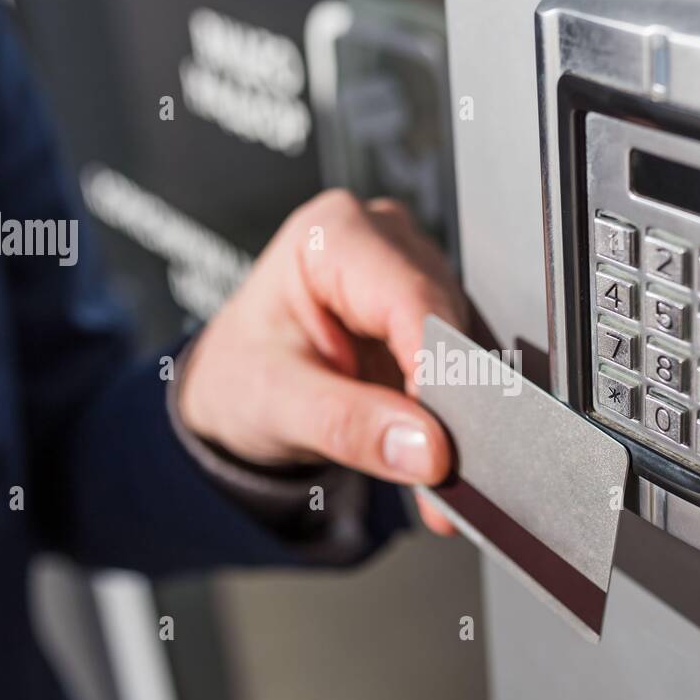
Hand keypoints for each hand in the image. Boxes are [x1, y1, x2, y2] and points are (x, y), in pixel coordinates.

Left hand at [178, 189, 465, 533]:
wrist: (237, 389)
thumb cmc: (241, 373)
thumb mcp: (277, 403)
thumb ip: (348, 425)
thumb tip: (426, 448)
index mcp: (333, 235)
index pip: (412, 296)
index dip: (436, 366)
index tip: (445, 433)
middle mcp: (383, 240)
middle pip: (446, 316)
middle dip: (446, 396)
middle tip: (438, 462)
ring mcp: (412, 274)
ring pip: (463, 341)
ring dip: (454, 410)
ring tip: (428, 464)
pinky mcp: (429, 315)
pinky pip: (461, 361)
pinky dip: (452, 411)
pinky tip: (431, 447)